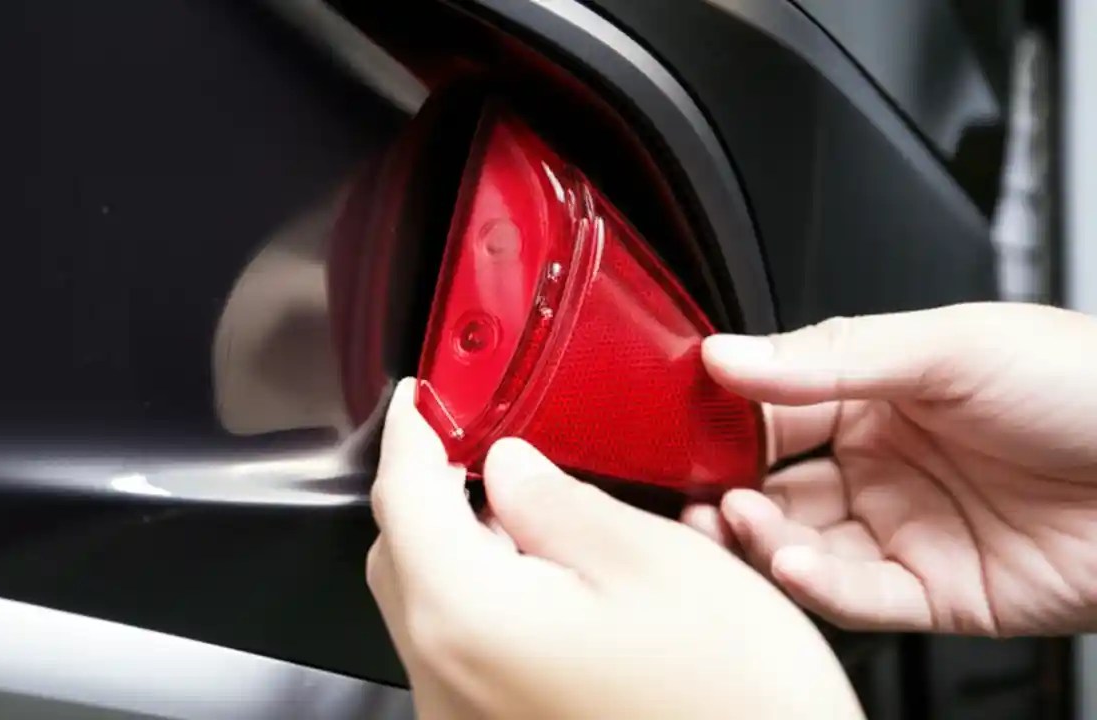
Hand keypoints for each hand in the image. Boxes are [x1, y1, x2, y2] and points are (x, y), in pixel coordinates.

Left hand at [367, 380, 861, 719]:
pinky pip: (464, 652)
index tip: (420, 400)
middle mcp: (448, 679)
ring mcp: (463, 719)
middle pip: (403, 553)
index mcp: (473, 618)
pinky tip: (553, 586)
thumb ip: (562, 505)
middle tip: (486, 444)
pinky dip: (488, 601)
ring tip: (537, 515)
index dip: (410, 434)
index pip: (402, 499)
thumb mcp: (659, 567)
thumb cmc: (736, 709)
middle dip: (436, 489)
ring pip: (431, 604)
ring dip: (464, 547)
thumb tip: (509, 467)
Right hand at [683, 302, 1096, 635]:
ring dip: (758, 540)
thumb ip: (828, 359)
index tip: (677, 423)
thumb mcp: (947, 348)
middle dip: (724, 491)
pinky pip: (857, 596)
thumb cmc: (1085, 385)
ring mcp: (907, 530)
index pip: (773, 410)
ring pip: (801, 546)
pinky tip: (792, 560)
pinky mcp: (935, 594)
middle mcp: (884, 464)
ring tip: (733, 520)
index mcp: (878, 394)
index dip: (724, 420)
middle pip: (774, 486)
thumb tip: (726, 355)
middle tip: (689, 489)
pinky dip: (815, 585)